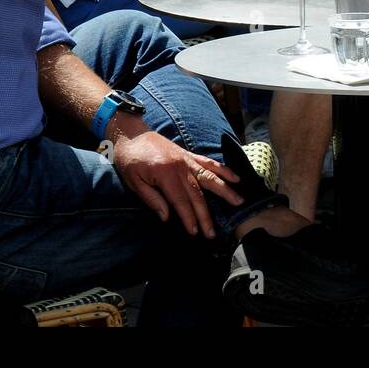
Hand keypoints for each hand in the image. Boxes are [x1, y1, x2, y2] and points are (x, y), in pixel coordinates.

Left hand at [111, 123, 243, 237]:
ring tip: (239, 202)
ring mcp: (187, 160)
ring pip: (210, 178)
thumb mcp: (133, 182)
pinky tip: (235, 178)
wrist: (132, 134)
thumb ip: (152, 199)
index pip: (180, 201)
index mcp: (165, 175)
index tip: (195, 232)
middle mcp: (181, 167)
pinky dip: (223, 170)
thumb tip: (167, 217)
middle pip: (198, 194)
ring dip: (225, 191)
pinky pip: (209, 163)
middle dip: (205, 215)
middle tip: (212, 232)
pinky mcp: (189, 156)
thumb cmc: (130, 160)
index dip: (188, 218)